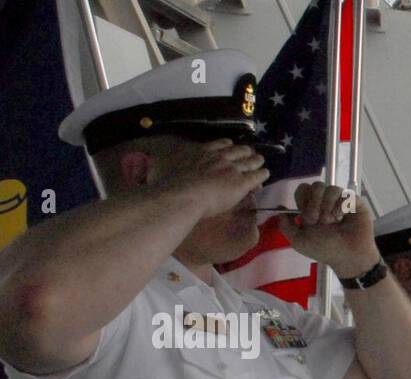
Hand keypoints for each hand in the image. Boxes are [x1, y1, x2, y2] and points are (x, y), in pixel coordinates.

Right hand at [152, 138, 268, 218]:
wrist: (184, 195)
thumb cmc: (169, 184)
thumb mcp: (158, 168)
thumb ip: (154, 164)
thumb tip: (136, 163)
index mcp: (200, 152)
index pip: (217, 145)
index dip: (226, 145)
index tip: (230, 145)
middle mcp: (218, 157)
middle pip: (236, 151)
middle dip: (244, 151)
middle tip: (250, 151)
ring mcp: (231, 169)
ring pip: (248, 161)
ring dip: (256, 159)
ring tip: (261, 159)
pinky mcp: (241, 182)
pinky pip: (256, 175)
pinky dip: (262, 173)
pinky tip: (266, 173)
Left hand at [280, 182, 379, 277]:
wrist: (347, 256)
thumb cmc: (325, 250)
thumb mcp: (298, 241)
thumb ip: (285, 226)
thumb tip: (280, 209)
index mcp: (312, 208)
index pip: (303, 190)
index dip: (303, 200)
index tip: (306, 217)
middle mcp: (326, 203)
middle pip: (316, 186)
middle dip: (314, 203)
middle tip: (318, 221)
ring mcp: (340, 202)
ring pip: (330, 188)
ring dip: (327, 206)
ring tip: (331, 222)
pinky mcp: (355, 202)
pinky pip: (344, 194)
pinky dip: (340, 206)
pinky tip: (341, 218)